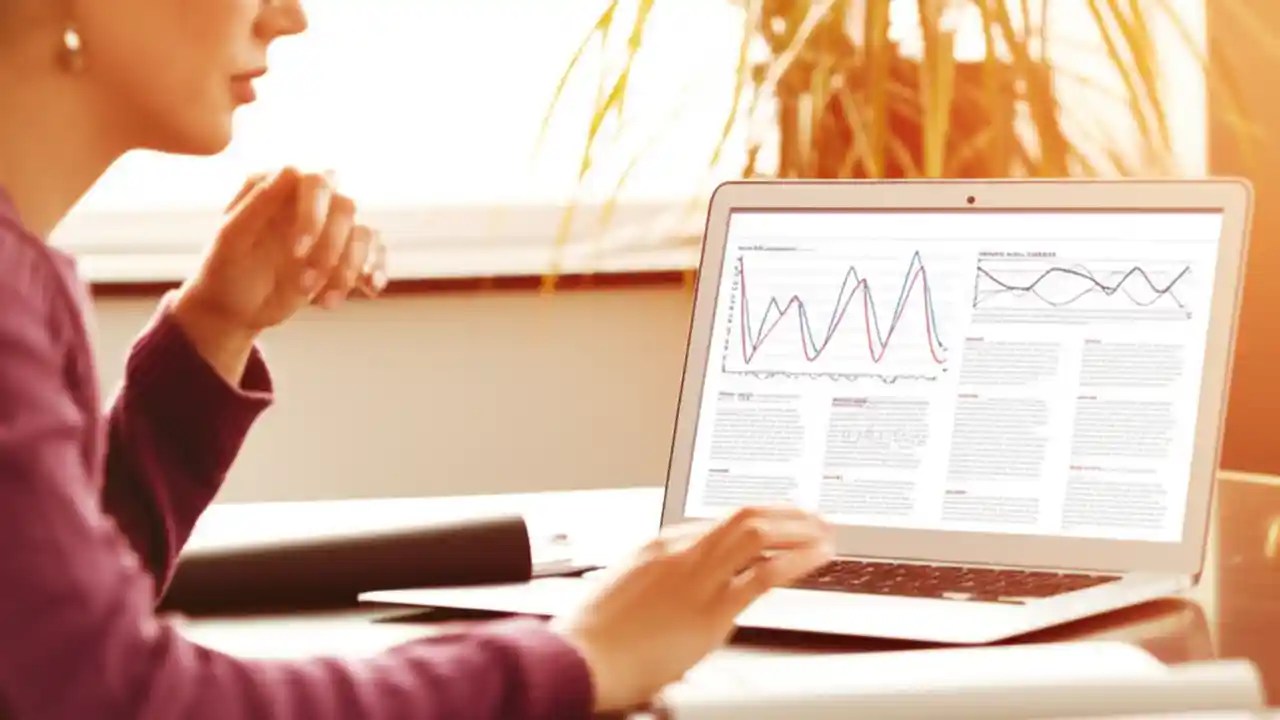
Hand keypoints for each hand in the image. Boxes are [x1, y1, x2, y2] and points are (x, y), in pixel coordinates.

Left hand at [170, 168, 387, 383]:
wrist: (234, 309)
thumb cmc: (224, 270)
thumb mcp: (231, 238)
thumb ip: (258, 202)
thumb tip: (291, 169)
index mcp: (281, 189)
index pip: (315, 182)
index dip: (314, 215)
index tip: (297, 252)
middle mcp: (309, 204)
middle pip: (346, 208)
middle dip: (331, 249)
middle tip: (306, 284)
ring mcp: (329, 229)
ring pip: (364, 233)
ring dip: (349, 268)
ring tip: (327, 302)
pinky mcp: (344, 255)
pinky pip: (374, 254)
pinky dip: (374, 271)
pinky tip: (370, 290)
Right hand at [551, 506, 833, 712]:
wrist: (576, 658)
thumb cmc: (591, 638)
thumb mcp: (622, 598)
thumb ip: (654, 591)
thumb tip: (671, 602)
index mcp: (658, 547)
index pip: (718, 524)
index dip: (756, 523)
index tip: (775, 526)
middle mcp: (680, 552)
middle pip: (743, 515)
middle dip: (785, 513)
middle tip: (812, 517)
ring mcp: (697, 577)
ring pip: (758, 531)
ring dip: (799, 528)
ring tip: (824, 532)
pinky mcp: (711, 609)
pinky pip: (764, 572)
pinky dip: (798, 558)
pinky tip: (817, 556)